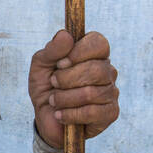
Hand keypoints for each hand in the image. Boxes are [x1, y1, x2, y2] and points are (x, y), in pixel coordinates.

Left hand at [29, 28, 118, 150]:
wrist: (45, 117)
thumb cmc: (46, 87)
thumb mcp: (41, 66)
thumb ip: (51, 50)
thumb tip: (65, 35)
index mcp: (93, 54)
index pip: (99, 43)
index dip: (79, 52)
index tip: (60, 63)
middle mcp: (107, 71)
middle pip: (97, 69)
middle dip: (67, 79)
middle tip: (53, 84)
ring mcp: (111, 92)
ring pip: (92, 93)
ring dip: (65, 98)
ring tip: (54, 101)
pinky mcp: (110, 113)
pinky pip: (93, 112)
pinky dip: (70, 114)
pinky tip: (60, 114)